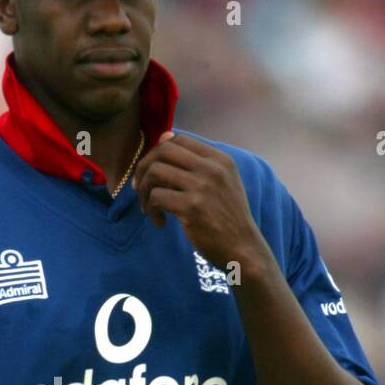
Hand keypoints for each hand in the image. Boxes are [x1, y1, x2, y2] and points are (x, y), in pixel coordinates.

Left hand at [133, 131, 271, 275]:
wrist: (243, 249)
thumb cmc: (228, 218)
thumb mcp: (222, 182)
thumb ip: (197, 161)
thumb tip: (164, 136)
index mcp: (219, 159)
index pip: (178, 139)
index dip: (157, 153)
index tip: (151, 173)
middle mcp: (212, 168)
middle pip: (163, 151)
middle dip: (144, 168)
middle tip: (141, 189)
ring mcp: (202, 187)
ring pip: (155, 172)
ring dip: (144, 191)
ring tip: (149, 208)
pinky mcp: (192, 208)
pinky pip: (156, 198)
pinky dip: (151, 210)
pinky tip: (160, 222)